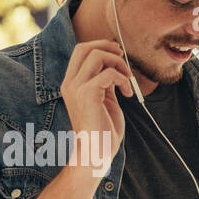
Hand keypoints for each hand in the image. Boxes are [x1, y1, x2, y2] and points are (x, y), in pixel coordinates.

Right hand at [60, 39, 133, 172]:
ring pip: (97, 56)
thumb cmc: (103, 129)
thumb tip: (115, 66)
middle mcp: (70, 83)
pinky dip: (123, 79)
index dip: (100, 46)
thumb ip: (106, 82)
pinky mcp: (87, 95)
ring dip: (119, 64)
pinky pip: (108, 74)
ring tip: (128, 81)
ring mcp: (76, 88)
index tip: (118, 53)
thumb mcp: (105, 99)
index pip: (80, 51)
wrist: (97, 152)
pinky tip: (127, 93)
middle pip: (84, 48)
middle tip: (124, 59)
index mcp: (72, 82)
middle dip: (108, 47)